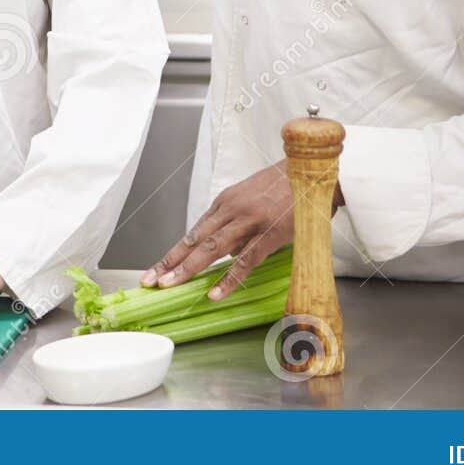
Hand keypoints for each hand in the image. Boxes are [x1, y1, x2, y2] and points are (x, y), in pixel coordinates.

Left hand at [142, 161, 319, 300]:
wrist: (312, 170)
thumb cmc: (284, 187)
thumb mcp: (252, 201)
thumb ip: (236, 225)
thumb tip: (226, 253)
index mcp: (226, 202)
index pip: (193, 232)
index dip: (173, 253)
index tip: (156, 270)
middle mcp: (231, 210)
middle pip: (195, 240)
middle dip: (171, 261)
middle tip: (150, 281)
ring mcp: (249, 221)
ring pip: (212, 248)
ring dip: (189, 268)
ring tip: (171, 285)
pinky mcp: (269, 232)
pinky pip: (245, 260)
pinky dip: (228, 278)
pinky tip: (215, 293)